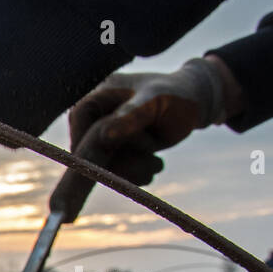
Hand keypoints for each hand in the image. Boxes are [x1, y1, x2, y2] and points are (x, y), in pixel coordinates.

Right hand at [68, 57, 237, 186]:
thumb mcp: (156, 101)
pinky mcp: (111, 150)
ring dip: (132, 171)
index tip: (99, 172)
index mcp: (95, 99)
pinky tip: (153, 164)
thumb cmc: (176, 94)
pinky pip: (115, 173)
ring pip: (104, 168)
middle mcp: (92, 119)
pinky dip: (135, 174)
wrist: (192, 102)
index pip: (80, 131)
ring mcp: (100, 136)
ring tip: (156, 163)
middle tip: (140, 178)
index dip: (87, 154)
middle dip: (118, 166)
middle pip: (89, 154)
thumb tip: (103, 135)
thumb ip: (131, 116)